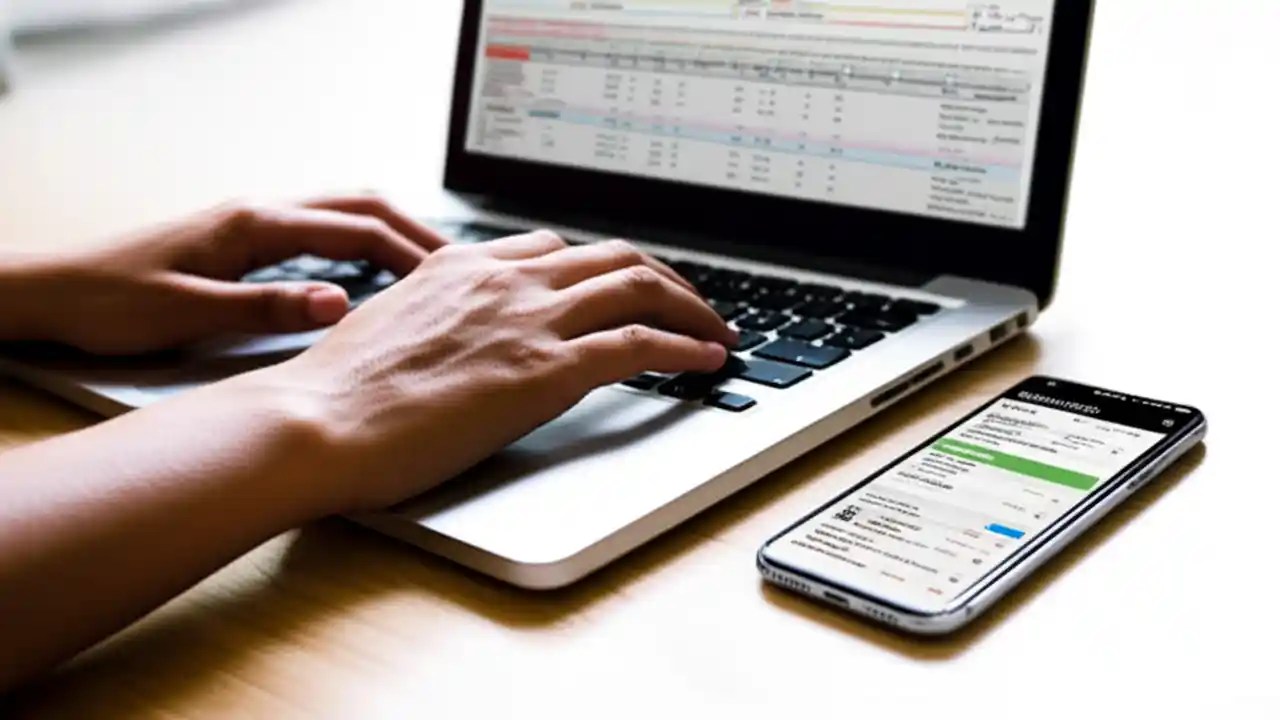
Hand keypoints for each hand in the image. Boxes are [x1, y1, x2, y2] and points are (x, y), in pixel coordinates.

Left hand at [1, 195, 445, 353]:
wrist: (55, 293)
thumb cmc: (111, 302)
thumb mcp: (189, 312)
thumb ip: (266, 308)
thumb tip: (339, 306)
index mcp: (254, 225)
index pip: (355, 230)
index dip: (409, 255)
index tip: (450, 282)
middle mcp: (258, 214)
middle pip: (359, 206)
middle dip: (414, 231)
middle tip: (459, 267)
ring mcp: (252, 223)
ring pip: (342, 213)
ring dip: (390, 233)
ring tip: (430, 269)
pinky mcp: (244, 241)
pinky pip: (321, 232)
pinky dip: (361, 245)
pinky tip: (371, 277)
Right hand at [266, 231, 737, 511]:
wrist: (318, 421)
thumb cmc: (338, 391)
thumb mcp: (391, 326)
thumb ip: (436, 314)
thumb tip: (455, 332)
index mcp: (464, 264)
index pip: (556, 247)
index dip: (603, 266)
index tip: (622, 286)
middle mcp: (505, 278)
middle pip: (613, 255)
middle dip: (665, 277)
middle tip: (691, 303)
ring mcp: (529, 320)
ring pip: (638, 287)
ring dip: (690, 306)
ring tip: (716, 329)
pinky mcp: (545, 370)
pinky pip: (638, 344)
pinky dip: (683, 345)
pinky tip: (706, 357)